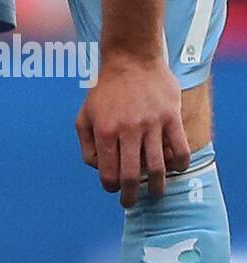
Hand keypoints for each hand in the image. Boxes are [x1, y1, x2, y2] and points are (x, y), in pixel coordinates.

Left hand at [75, 55, 189, 206]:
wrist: (131, 60)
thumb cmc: (104, 92)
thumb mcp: (83, 117)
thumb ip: (87, 146)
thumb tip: (99, 169)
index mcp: (104, 132)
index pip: (108, 173)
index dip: (110, 187)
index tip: (114, 189)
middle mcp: (127, 130)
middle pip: (131, 175)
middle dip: (131, 195)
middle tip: (131, 202)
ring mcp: (151, 124)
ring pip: (157, 166)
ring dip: (156, 186)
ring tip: (155, 192)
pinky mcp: (171, 116)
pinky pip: (179, 148)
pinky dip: (179, 164)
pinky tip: (174, 169)